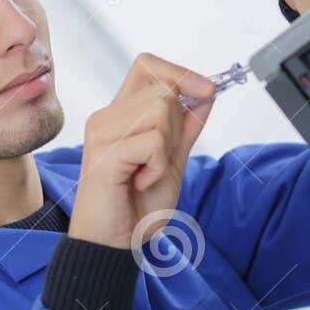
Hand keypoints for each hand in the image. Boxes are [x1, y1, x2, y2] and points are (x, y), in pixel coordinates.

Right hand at [69, 54, 215, 249]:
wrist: (114, 245)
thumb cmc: (137, 207)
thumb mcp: (172, 161)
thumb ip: (186, 127)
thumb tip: (206, 92)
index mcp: (120, 113)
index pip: (147, 65)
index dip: (181, 72)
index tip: (208, 90)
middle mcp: (106, 117)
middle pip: (163, 90)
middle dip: (179, 126)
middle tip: (160, 160)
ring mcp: (102, 133)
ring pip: (160, 112)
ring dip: (167, 149)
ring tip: (146, 173)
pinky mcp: (104, 154)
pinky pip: (153, 142)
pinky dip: (158, 167)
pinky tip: (140, 182)